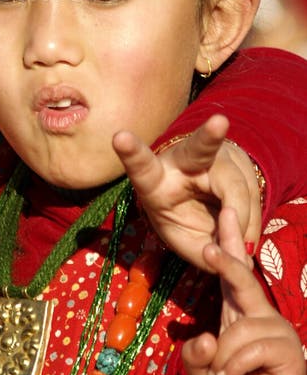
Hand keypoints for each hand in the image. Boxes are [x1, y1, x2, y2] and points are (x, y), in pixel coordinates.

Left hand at [112, 115, 260, 269]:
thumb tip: (237, 251)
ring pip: (238, 189)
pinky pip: (255, 198)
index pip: (142, 164)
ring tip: (235, 246)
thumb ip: (203, 251)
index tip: (119, 137)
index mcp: (156, 177)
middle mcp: (186, 159)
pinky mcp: (242, 163)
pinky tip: (243, 238)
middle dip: (210, 136)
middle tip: (220, 122)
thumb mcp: (179, 238)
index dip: (131, 152)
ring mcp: (218, 156)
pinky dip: (252, 226)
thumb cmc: (180, 219)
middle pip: (199, 147)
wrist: (204, 202)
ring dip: (241, 224)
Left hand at [182, 207, 305, 374]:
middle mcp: (257, 312)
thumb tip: (208, 339)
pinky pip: (249, 349)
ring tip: (222, 374)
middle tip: (210, 249)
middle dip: (227, 261)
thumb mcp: (200, 368)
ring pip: (238, 329)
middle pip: (243, 279)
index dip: (229, 241)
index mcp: (236, 307)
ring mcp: (275, 329)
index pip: (233, 269)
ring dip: (222, 356)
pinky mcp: (288, 350)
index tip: (226, 211)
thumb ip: (194, 353)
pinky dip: (233, 366)